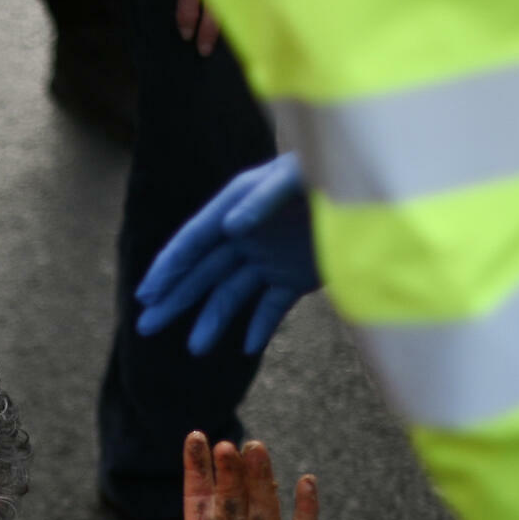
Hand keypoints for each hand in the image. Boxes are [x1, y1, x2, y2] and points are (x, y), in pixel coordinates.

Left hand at [103, 433, 316, 519]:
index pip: (199, 497)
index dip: (198, 468)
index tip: (196, 437)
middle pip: (233, 495)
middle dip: (229, 470)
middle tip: (226, 445)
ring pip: (263, 505)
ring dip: (261, 477)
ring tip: (255, 449)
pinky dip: (306, 508)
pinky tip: (305, 481)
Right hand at [134, 154, 316, 355]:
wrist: (372, 189)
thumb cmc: (328, 172)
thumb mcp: (294, 178)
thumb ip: (262, 201)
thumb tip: (230, 227)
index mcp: (237, 208)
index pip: (194, 242)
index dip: (169, 268)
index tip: (146, 294)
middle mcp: (247, 236)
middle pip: (203, 273)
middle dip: (175, 300)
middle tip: (146, 326)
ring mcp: (271, 259)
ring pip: (232, 294)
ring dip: (212, 319)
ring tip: (195, 348)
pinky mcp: (298, 277)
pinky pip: (272, 306)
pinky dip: (260, 326)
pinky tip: (246, 347)